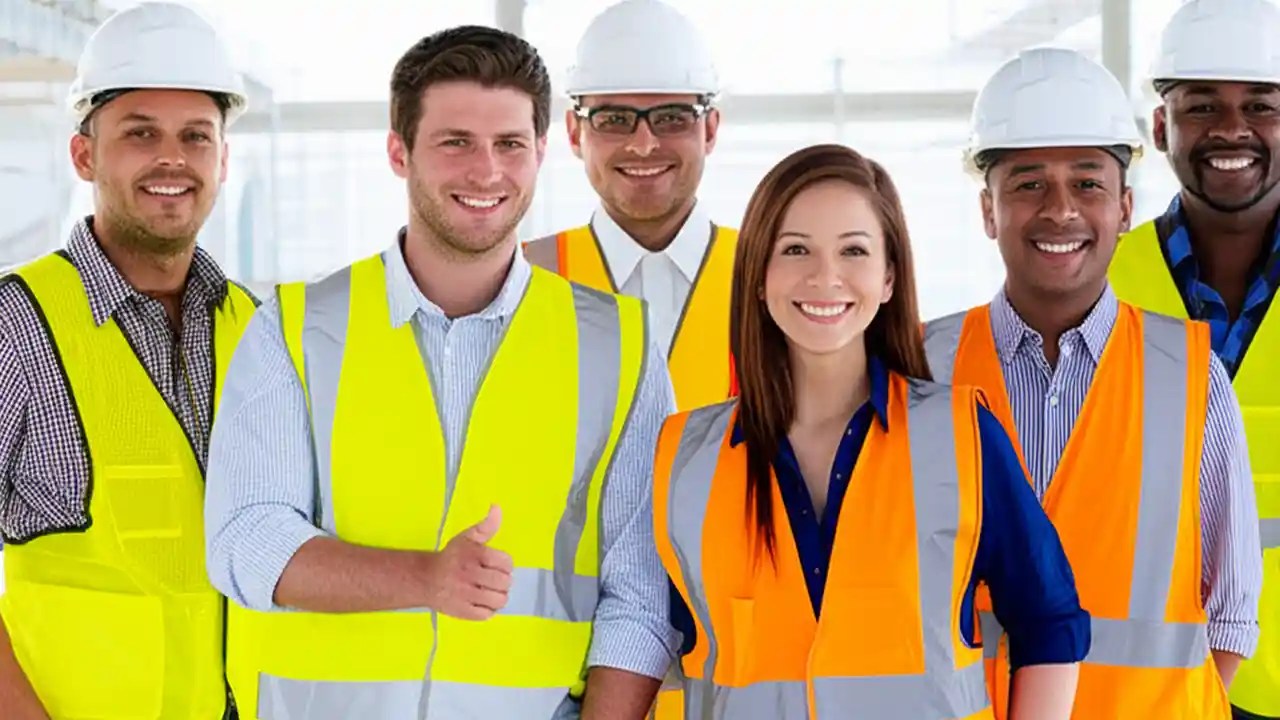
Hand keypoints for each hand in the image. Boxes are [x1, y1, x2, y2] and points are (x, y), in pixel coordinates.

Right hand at [425, 505, 513, 619]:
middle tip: (491, 580)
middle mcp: (470, 575)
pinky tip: (481, 602)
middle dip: (501, 581)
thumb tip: (497, 508)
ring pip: (499, 600)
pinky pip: (487, 614)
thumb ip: (487, 526)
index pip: (507, 563)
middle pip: (504, 583)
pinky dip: (488, 610)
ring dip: (497, 597)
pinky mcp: (461, 612)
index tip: (495, 565)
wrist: (424, 579)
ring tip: (489, 592)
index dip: (504, 565)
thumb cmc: (451, 558)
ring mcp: (466, 595)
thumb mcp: (467, 538)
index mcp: (475, 554)